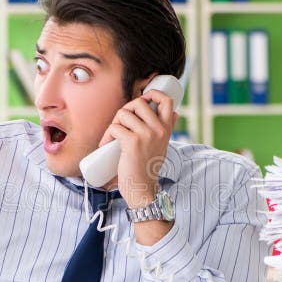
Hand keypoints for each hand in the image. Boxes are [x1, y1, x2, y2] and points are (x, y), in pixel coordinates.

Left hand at [99, 87, 177, 207]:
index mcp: (167, 128)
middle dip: (125, 110)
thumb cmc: (148, 167)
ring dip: (114, 123)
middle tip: (121, 125)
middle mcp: (159, 129)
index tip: (144, 99)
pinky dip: (106, 135)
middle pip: (139, 102)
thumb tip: (175, 113)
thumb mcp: (163, 145)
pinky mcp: (133, 142)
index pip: (167, 100)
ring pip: (124, 113)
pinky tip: (106, 145)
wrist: (142, 188)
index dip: (153, 93)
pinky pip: (115, 127)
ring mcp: (147, 135)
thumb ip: (167, 129)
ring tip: (113, 137)